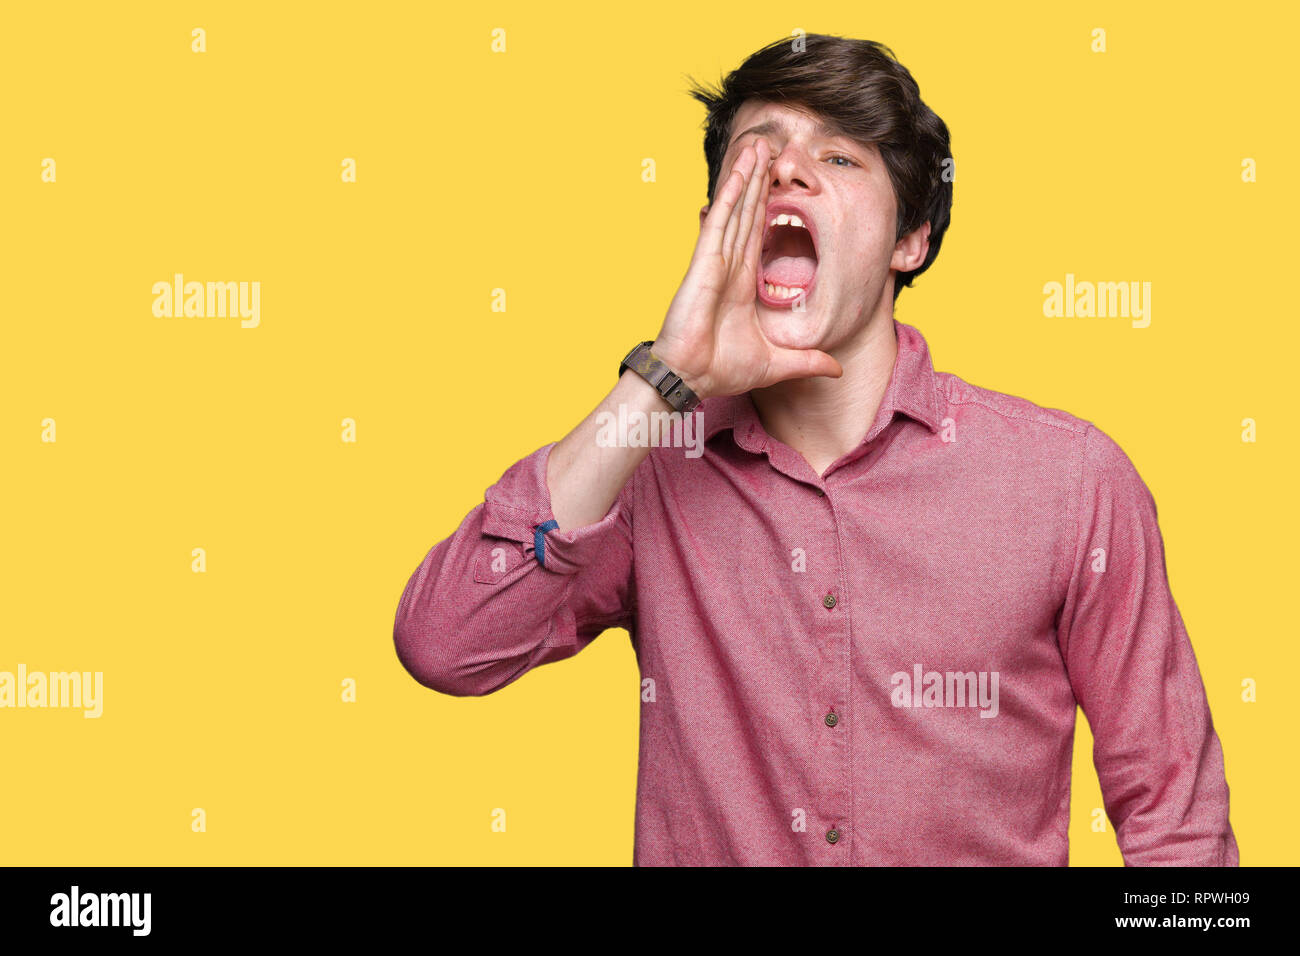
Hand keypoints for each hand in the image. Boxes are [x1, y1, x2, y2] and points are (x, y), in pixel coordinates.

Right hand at [650, 137, 841, 399]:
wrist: (692, 379)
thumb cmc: (722, 370)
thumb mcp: (777, 363)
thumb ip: (807, 361)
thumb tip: (838, 369)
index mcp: (744, 282)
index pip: (761, 234)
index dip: (770, 206)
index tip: (781, 181)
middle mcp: (729, 266)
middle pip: (749, 213)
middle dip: (760, 181)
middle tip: (770, 147)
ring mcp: (715, 260)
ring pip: (737, 209)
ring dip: (747, 177)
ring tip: (758, 145)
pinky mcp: (704, 262)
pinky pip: (720, 221)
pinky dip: (730, 194)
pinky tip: (740, 171)